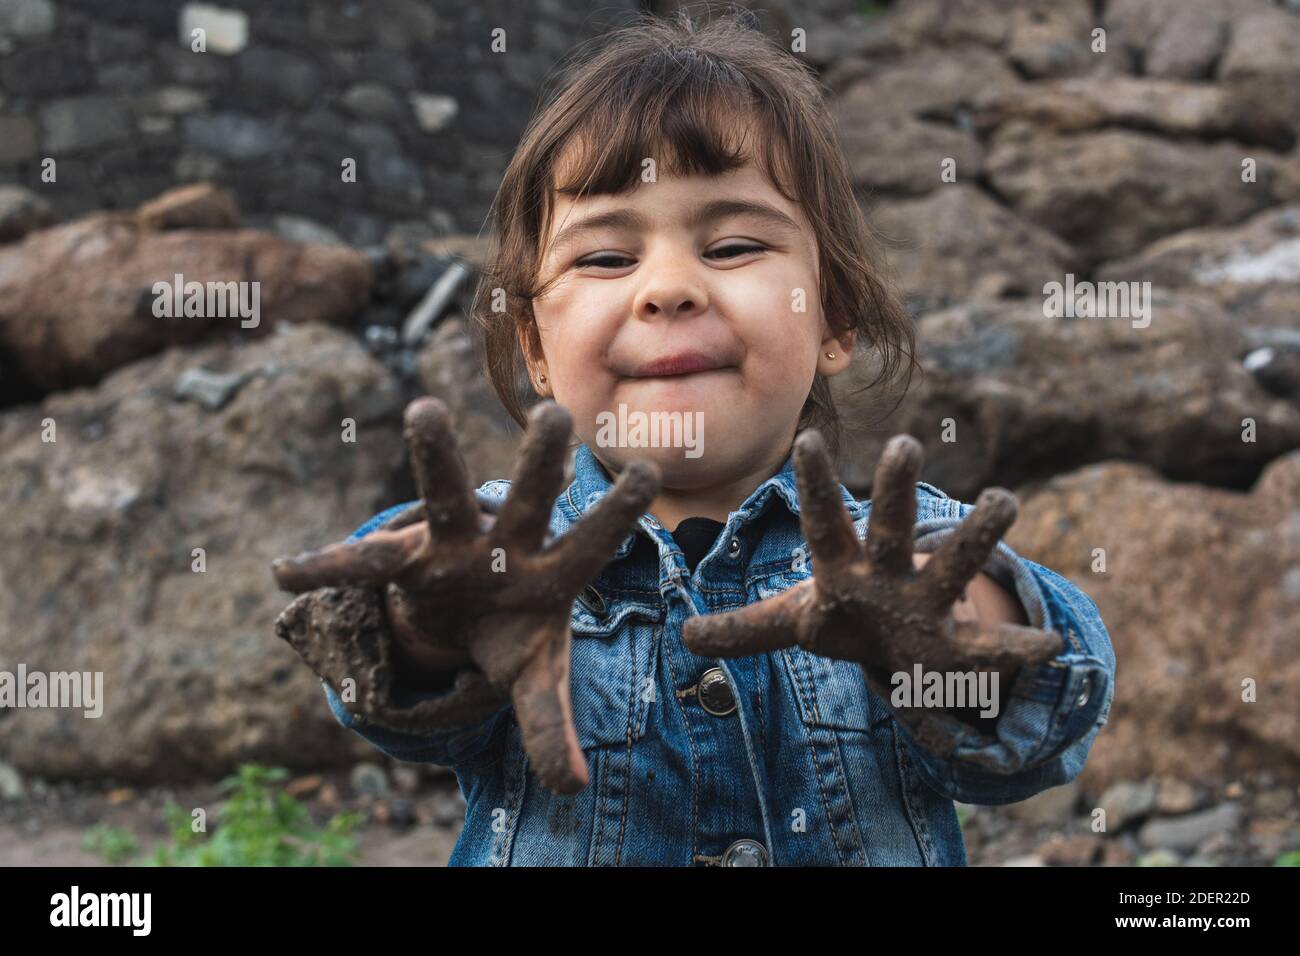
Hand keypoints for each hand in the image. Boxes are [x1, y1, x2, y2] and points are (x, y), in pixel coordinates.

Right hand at [272, 397, 659, 794]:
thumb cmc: (516, 633)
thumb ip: (549, 726)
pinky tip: (283, 576)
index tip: (649, 474)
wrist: (468, 611)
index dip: (617, 514)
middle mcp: (507, 544)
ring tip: (425, 412)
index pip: (592, 542)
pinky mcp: (404, 557)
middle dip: (540, 461)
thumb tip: (571, 789)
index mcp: (552, 573)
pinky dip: (323, 569)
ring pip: (446, 496)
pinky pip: (360, 564)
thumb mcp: (535, 678)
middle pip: (529, 500)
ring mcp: (454, 544)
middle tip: (555, 415)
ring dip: (436, 456)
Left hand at [682, 431, 1061, 755]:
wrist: (898, 644)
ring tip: (1002, 501)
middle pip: (891, 524)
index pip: (822, 520)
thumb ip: (744, 629)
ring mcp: (928, 601)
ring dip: (977, 536)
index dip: (814, 486)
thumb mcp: (792, 622)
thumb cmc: (843, 617)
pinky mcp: (958, 645)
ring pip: (954, 564)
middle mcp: (890, 570)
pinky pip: (992, 650)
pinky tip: (1055, 644)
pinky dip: (1021, 651)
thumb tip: (685, 635)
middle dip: (894, 490)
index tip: (806, 439)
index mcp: (843, 565)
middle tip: (902, 443)